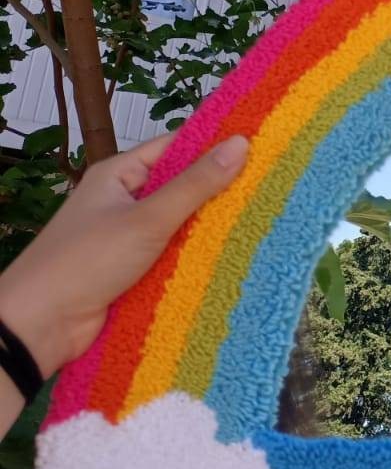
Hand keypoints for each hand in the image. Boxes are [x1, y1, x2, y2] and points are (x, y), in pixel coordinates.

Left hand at [0, 134, 248, 381]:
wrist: (40, 325)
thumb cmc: (86, 261)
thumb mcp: (147, 218)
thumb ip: (195, 184)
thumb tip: (240, 144)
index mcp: (119, 176)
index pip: (175, 148)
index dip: (214, 147)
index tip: (261, 146)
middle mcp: (125, 202)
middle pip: (181, 188)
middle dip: (220, 191)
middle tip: (273, 187)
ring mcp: (130, 237)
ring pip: (181, 226)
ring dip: (212, 229)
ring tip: (266, 221)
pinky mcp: (135, 270)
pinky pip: (174, 256)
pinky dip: (198, 258)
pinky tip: (235, 258)